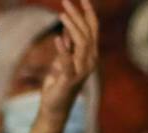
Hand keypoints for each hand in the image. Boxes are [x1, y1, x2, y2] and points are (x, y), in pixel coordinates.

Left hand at [38, 0, 98, 127]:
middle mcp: (90, 61)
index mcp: (89, 54)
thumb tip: (66, 33)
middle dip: (78, 15)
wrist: (54, 107)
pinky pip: (68, 62)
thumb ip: (67, 47)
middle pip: (87, 32)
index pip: (92, 29)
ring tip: (62, 14)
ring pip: (81, 43)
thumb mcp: (63, 61)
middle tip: (66, 1)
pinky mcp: (70, 80)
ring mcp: (81, 71)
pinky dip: (63, 49)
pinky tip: (57, 37)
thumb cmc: (58, 83)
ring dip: (72, 27)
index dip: (88, 13)